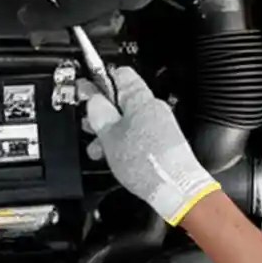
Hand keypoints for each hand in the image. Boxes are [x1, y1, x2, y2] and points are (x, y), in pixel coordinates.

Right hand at [81, 67, 220, 225]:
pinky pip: (138, 134)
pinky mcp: (163, 142)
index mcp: (141, 99)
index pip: (119, 74)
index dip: (98, 79)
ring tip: (97, 146)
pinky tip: (113, 155)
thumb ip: (99, 114)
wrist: (175, 188)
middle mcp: (153, 108)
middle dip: (101, 112)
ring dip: (109, 131)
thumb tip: (93, 100)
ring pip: (128, 119)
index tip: (85, 90)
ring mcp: (160, 125)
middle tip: (87, 122)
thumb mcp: (110, 137)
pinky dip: (123, 142)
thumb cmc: (148, 163)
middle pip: (122, 99)